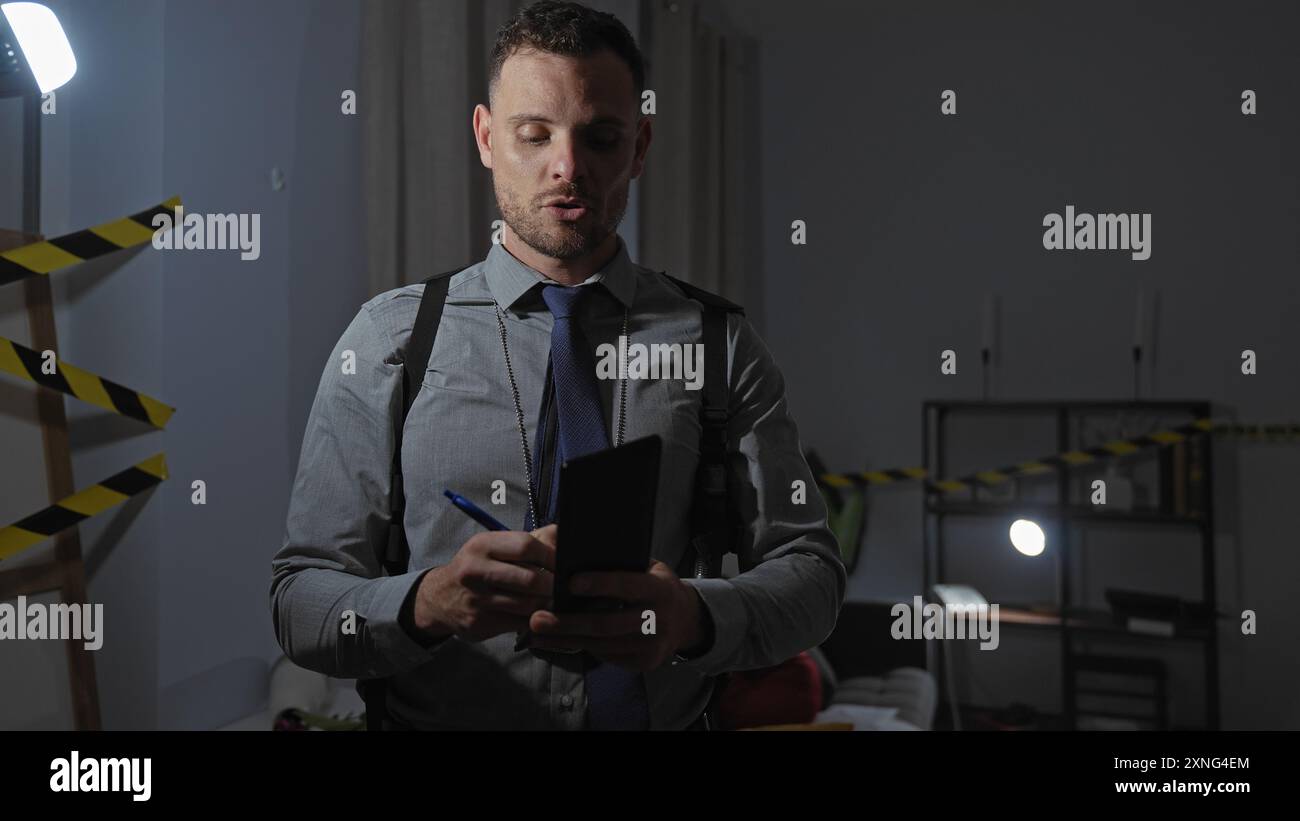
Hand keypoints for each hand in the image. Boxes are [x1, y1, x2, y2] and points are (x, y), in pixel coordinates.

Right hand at [413, 525, 556, 642]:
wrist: (439, 598)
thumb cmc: (478, 567)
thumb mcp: (495, 546)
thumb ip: (530, 539)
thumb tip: (563, 537)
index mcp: (482, 545)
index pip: (526, 545)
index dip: (551, 555)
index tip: (563, 563)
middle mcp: (475, 570)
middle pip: (530, 579)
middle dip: (553, 584)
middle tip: (563, 587)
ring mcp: (476, 600)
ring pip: (528, 605)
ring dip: (547, 604)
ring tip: (554, 600)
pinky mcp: (479, 623)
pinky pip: (520, 623)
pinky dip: (535, 620)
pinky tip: (539, 615)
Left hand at [526, 560, 707, 671]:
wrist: (686, 620)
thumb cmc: (657, 587)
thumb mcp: (650, 569)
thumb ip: (623, 565)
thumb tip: (581, 554)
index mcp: (660, 589)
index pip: (627, 585)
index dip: (599, 584)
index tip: (569, 582)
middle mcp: (658, 619)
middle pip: (607, 624)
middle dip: (569, 622)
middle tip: (538, 618)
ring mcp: (652, 644)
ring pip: (603, 644)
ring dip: (567, 639)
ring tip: (539, 632)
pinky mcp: (644, 662)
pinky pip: (607, 655)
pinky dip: (581, 647)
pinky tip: (559, 641)